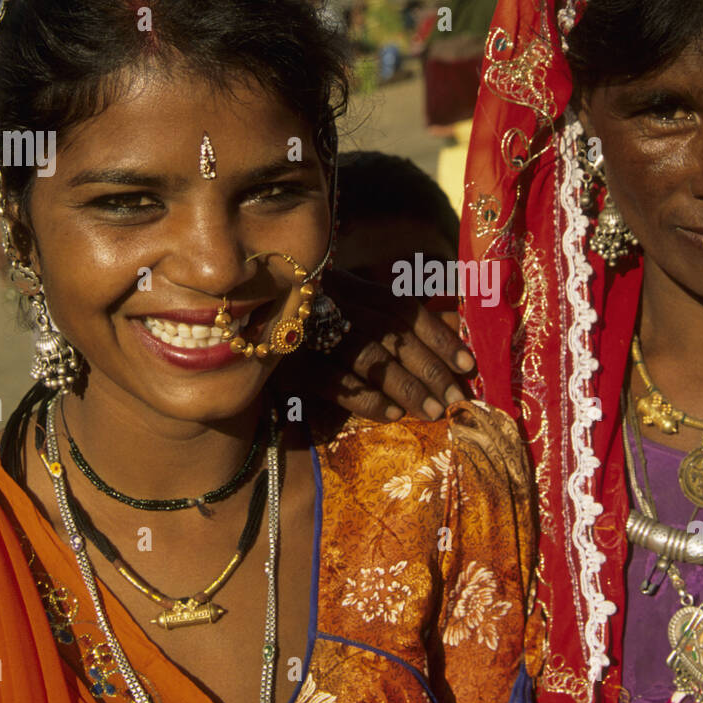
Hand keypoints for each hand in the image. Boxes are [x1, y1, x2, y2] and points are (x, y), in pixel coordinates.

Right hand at [284, 268, 475, 421]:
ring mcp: (308, 329)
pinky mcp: (286, 362)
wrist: (235, 347)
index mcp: (351, 288)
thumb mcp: (346, 318)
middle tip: (456, 399)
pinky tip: (393, 414)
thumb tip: (446, 340)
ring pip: (368, 354)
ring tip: (433, 412)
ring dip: (406, 385)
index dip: (439, 334)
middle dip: (430, 367)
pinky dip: (367, 397)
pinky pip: (334, 380)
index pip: (403, 307)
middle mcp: (332, 301)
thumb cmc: (303, 336)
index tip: (468, 364)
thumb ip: (388, 325)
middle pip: (391, 332)